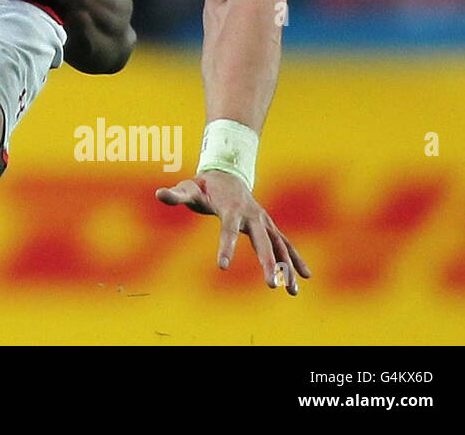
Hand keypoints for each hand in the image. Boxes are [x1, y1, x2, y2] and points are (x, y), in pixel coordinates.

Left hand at [156, 170, 311, 295]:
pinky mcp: (269, 225)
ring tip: (291, 291)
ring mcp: (263, 220)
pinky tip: (305, 277)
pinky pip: (285, 243)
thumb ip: (176, 195)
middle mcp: (251, 215)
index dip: (226, 247)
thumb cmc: (204, 186)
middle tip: (270, 286)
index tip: (222, 267)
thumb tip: (159, 194)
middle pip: (262, 240)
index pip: (228, 229)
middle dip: (267, 262)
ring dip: (286, 267)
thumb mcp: (189, 188)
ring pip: (279, 244)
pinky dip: (295, 258)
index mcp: (231, 208)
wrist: (228, 173)